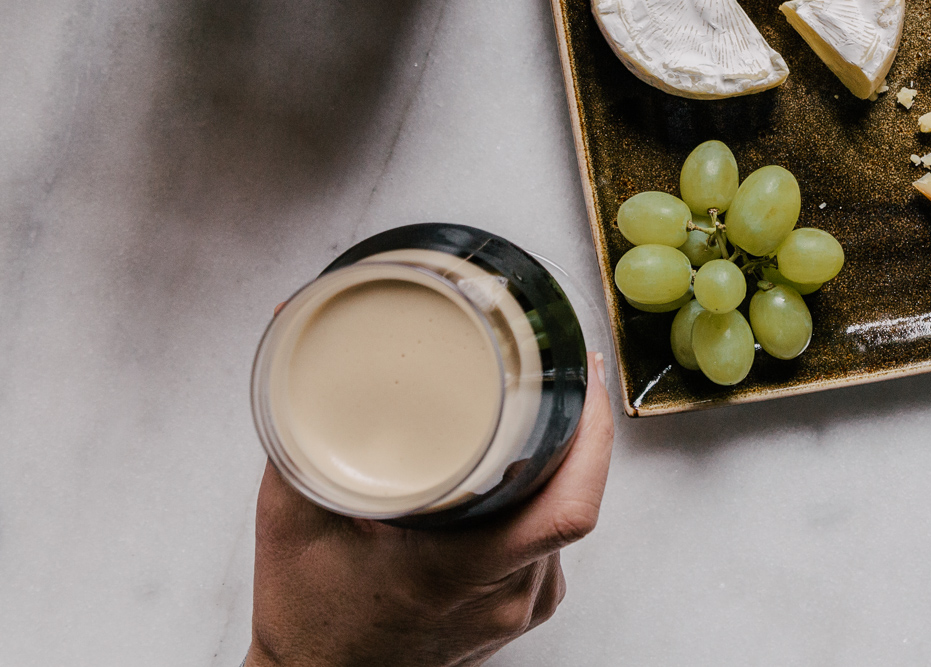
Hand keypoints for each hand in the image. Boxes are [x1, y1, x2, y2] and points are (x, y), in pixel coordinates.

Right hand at [245, 352, 615, 666]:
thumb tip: (299, 354)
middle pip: (574, 498)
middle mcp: (506, 594)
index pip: (569, 505)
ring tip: (539, 411)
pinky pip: (550, 541)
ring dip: (558, 464)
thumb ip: (297, 439)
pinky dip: (540, 499)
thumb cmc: (308, 619)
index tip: (584, 379)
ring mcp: (518, 606)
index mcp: (463, 570)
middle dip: (576, 429)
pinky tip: (516, 470)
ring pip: (564, 518)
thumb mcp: (293, 522)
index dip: (594, 437)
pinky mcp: (518, 609)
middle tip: (558, 373)